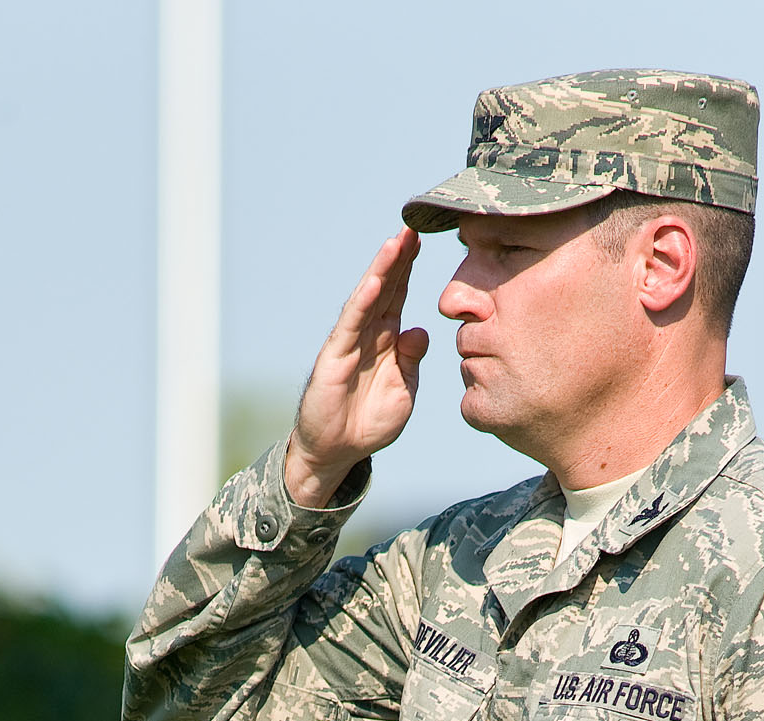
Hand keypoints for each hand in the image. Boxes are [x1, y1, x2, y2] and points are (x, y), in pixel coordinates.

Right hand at [285, 227, 429, 507]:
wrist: (337, 451)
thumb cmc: (369, 423)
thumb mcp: (404, 392)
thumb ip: (412, 362)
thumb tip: (420, 332)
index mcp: (387, 338)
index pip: (400, 294)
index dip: (412, 268)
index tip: (428, 240)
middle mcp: (368, 333)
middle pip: (386, 286)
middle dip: (399, 257)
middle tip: (416, 225)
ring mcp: (350, 342)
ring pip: (369, 298)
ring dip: (383, 269)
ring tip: (397, 241)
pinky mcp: (335, 356)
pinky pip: (351, 324)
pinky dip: (363, 301)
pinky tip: (376, 281)